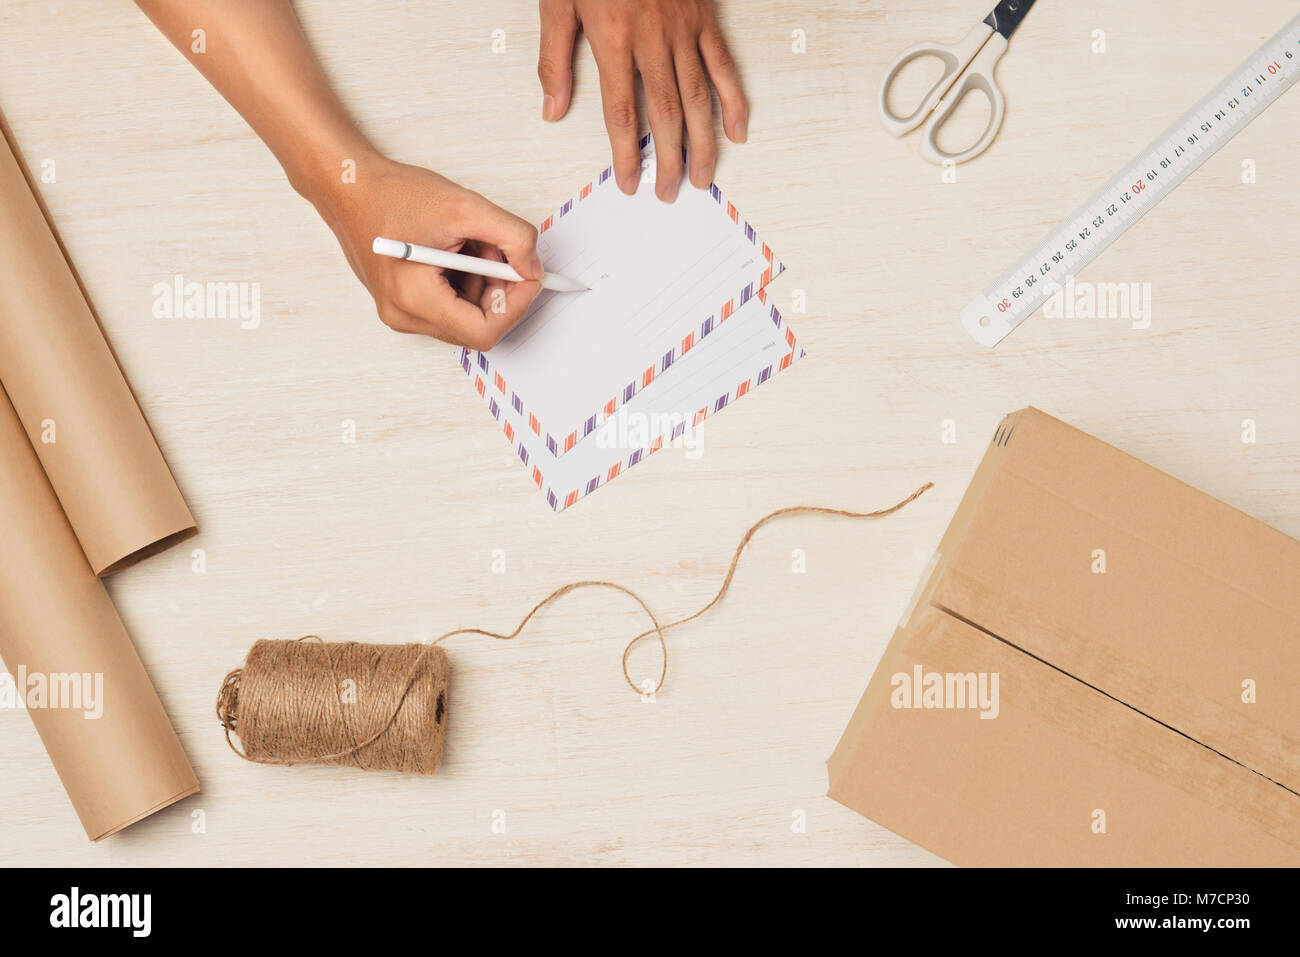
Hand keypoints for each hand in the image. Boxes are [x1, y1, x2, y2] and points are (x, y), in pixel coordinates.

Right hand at [307, 153, 542, 347]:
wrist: (349, 188)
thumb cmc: (394, 194)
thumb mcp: (466, 207)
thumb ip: (512, 236)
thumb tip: (533, 267)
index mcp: (415, 298)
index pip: (483, 331)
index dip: (515, 306)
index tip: (529, 277)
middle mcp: (404, 315)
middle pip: (475, 327)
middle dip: (498, 290)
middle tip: (498, 252)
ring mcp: (401, 313)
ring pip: (464, 318)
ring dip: (482, 285)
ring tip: (471, 244)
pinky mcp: (402, 305)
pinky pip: (448, 308)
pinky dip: (464, 284)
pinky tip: (455, 252)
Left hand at [538, 0, 747, 201]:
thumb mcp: (557, 1)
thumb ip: (554, 58)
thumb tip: (552, 111)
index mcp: (614, 38)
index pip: (622, 111)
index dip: (627, 154)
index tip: (630, 182)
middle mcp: (653, 39)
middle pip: (666, 113)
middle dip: (670, 160)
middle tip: (670, 192)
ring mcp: (684, 29)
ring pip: (699, 96)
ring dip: (704, 142)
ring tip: (704, 176)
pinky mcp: (704, 17)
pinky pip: (723, 65)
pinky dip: (733, 99)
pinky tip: (737, 130)